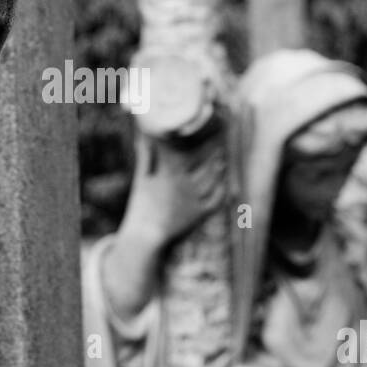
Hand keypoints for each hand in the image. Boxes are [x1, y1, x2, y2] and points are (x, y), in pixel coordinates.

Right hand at [120, 132, 226, 246]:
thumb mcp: (142, 178)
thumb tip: (142, 136)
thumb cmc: (143, 204)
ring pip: (213, 179)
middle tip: (221, 145)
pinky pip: (216, 200)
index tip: (212, 131)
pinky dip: (221, 191)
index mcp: (169, 171)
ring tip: (222, 161)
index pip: (191, 151)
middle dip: (214, 153)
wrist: (145, 234)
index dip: (204, 141)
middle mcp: (183, 182)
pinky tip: (224, 185)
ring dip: (219, 169)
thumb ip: (145, 156)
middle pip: (206, 163)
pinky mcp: (198, 214)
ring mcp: (192, 198)